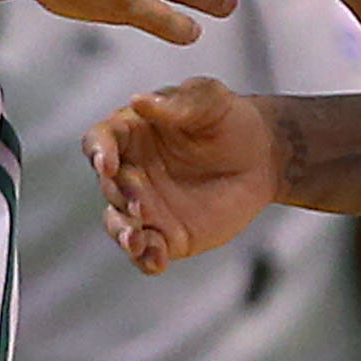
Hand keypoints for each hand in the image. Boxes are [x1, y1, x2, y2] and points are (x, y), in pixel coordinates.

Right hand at [88, 77, 280, 274]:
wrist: (262, 157)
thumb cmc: (229, 119)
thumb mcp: (209, 100)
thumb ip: (177, 103)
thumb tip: (139, 100)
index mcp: (130, 134)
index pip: (99, 141)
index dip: (98, 151)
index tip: (107, 162)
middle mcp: (131, 172)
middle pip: (109, 186)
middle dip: (121, 195)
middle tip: (140, 202)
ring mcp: (146, 207)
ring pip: (118, 224)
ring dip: (122, 233)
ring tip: (136, 239)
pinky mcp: (167, 235)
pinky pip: (147, 252)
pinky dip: (145, 259)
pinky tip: (156, 260)